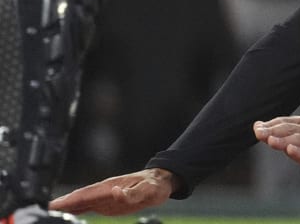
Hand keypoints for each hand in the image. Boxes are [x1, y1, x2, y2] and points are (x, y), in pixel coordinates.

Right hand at [50, 167, 176, 215]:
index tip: (54, 205)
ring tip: (49, 213)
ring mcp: (104, 196)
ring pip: (80, 202)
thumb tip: (116, 192)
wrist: (160, 181)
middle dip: (61, 204)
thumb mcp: (148, 190)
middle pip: (78, 197)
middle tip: (43, 210)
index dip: (69, 200)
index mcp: (111, 187)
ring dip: (65, 207)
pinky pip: (88, 206)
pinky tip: (67, 214)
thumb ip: (132, 193)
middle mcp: (104, 190)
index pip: (85, 194)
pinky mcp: (106, 202)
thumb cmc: (155, 185)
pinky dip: (76, 209)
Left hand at [254, 116, 299, 182]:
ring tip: (271, 141)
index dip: (271, 124)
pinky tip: (291, 150)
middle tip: (259, 133)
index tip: (257, 128)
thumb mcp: (299, 136)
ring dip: (285, 140)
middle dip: (274, 131)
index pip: (285, 122)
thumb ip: (279, 132)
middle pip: (291, 130)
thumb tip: (258, 126)